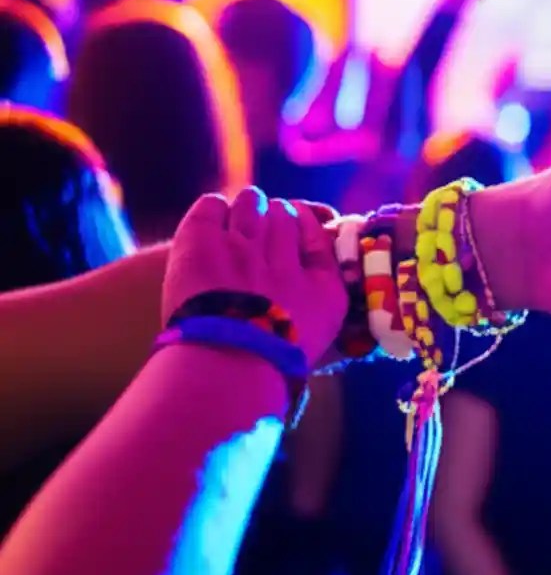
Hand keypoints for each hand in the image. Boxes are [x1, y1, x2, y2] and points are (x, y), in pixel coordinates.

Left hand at [162, 187, 348, 365]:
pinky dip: (213, 209)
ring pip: (250, 205)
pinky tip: (213, 216)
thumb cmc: (275, 362)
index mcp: (319, 282)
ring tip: (242, 212)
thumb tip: (314, 266)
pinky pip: (210, 208)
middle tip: (267, 219)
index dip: (305, 222)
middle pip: (283, 215)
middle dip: (277, 214)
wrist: (228, 369)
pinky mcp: (201, 245)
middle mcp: (283, 257)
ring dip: (249, 206)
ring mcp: (242, 247)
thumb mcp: (322, 327)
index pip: (316, 233)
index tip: (297, 222)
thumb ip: (324, 289)